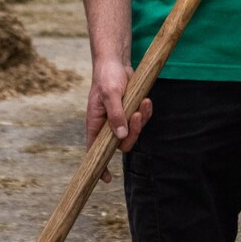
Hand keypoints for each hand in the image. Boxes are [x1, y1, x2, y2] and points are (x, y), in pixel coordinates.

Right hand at [86, 58, 152, 182]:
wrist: (115, 63)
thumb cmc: (107, 77)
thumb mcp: (110, 94)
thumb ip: (115, 115)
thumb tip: (121, 136)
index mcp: (95, 123)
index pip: (94, 150)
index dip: (99, 165)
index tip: (106, 178)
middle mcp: (107, 125)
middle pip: (121, 143)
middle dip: (133, 133)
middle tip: (137, 115)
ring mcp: (120, 119)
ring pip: (134, 132)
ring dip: (142, 120)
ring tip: (143, 103)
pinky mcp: (131, 112)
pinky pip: (141, 121)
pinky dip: (146, 112)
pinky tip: (146, 100)